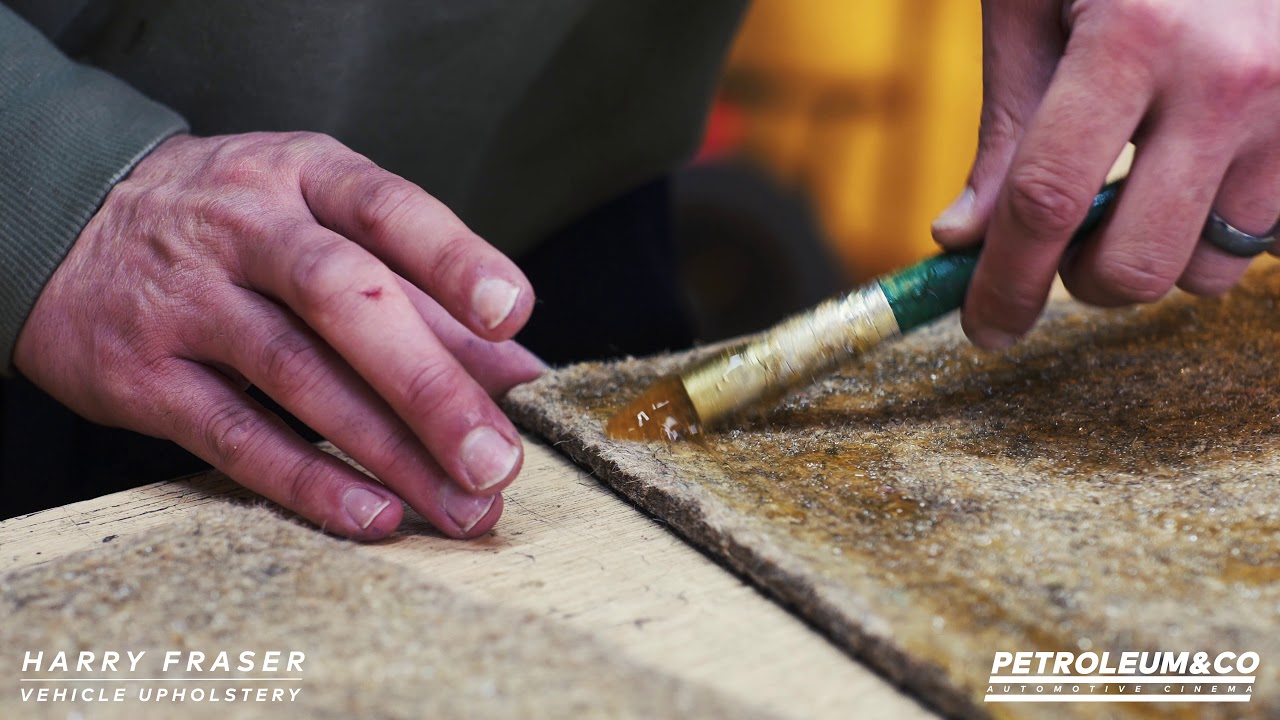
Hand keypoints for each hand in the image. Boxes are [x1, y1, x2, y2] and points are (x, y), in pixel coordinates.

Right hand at [13, 132, 545, 539]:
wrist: (67, 224)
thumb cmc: (237, 228)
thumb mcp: (323, 224)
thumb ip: (422, 293)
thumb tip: (521, 370)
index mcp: (305, 175)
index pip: (388, 207)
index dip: (453, 259)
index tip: (512, 316)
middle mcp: (247, 228)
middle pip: (345, 298)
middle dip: (429, 384)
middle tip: (498, 459)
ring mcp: (189, 300)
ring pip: (297, 375)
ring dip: (388, 449)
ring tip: (462, 507)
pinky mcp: (144, 374)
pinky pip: (233, 433)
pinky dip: (308, 479)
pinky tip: (374, 514)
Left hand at [932, 0, 1279, 348]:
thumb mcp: (1036, 6)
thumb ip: (1007, 127)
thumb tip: (963, 237)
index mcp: (1135, 36)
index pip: (1049, 201)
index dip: (1004, 282)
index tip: (984, 326)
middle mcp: (1231, 76)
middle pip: (1137, 264)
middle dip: (1079, 284)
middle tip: (1058, 254)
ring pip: (1208, 267)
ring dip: (1151, 257)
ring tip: (1133, 190)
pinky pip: (1264, 235)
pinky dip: (1211, 229)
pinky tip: (1189, 171)